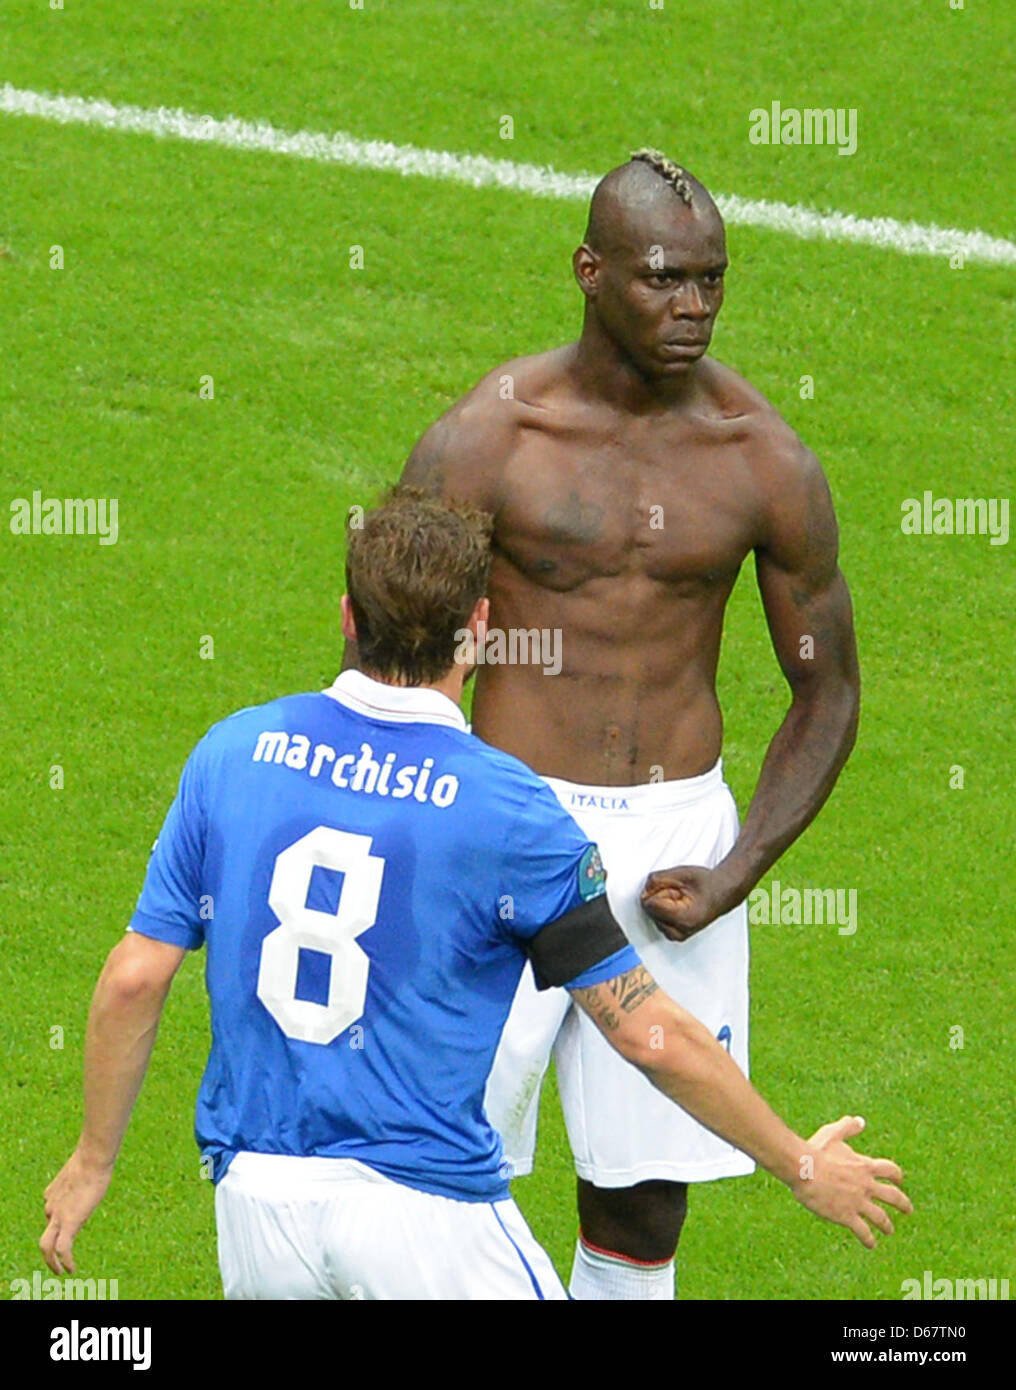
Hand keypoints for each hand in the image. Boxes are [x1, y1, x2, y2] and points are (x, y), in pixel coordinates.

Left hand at [40, 1149, 113, 1274]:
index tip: (72, 1227)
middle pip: (47, 1231)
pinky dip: (65, 1262)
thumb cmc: (93, 1159)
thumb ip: (84, 1174)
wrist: (92, 1159)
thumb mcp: (84, 1168)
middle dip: (49, 1248)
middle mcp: (50, 1206)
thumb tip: (98, 1165)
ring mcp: (57, 1216)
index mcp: (53, 1193)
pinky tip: (71, 1269)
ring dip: (51, 1262)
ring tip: (60, 1271)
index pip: (52, 1213)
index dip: (59, 1222)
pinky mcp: (69, 1223)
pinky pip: (63, 1249)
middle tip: (56, 1259)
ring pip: (47, 1246)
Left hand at [640, 864, 736, 940]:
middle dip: (659, 898)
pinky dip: (664, 911)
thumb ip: (658, 879)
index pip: (650, 904)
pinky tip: (678, 906)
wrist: (723, 892)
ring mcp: (677, 936)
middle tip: (680, 894)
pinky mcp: (675, 936)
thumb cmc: (707, 883)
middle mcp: (679, 932)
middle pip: (650, 911)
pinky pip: (657, 920)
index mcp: (683, 919)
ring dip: (662, 905)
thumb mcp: (681, 873)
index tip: (675, 889)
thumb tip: (643, 891)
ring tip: (681, 899)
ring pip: (652, 916)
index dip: (658, 891)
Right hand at [791, 1115, 911, 1248]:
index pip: (890, 1171)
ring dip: (887, 1225)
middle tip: (908, 1210)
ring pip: (881, 1218)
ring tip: (889, 1230)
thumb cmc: (815, 1149)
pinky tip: (871, 1244)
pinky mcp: (847, 1216)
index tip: (898, 1180)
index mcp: (865, 1166)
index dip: (896, 1175)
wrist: (803, 1168)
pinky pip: (863, 1231)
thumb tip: (860, 1121)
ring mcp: (858, 1202)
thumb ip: (848, 1127)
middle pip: (893, 1196)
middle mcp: (866, 1185)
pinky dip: (869, 1239)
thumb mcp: (833, 1134)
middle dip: (903, 1204)